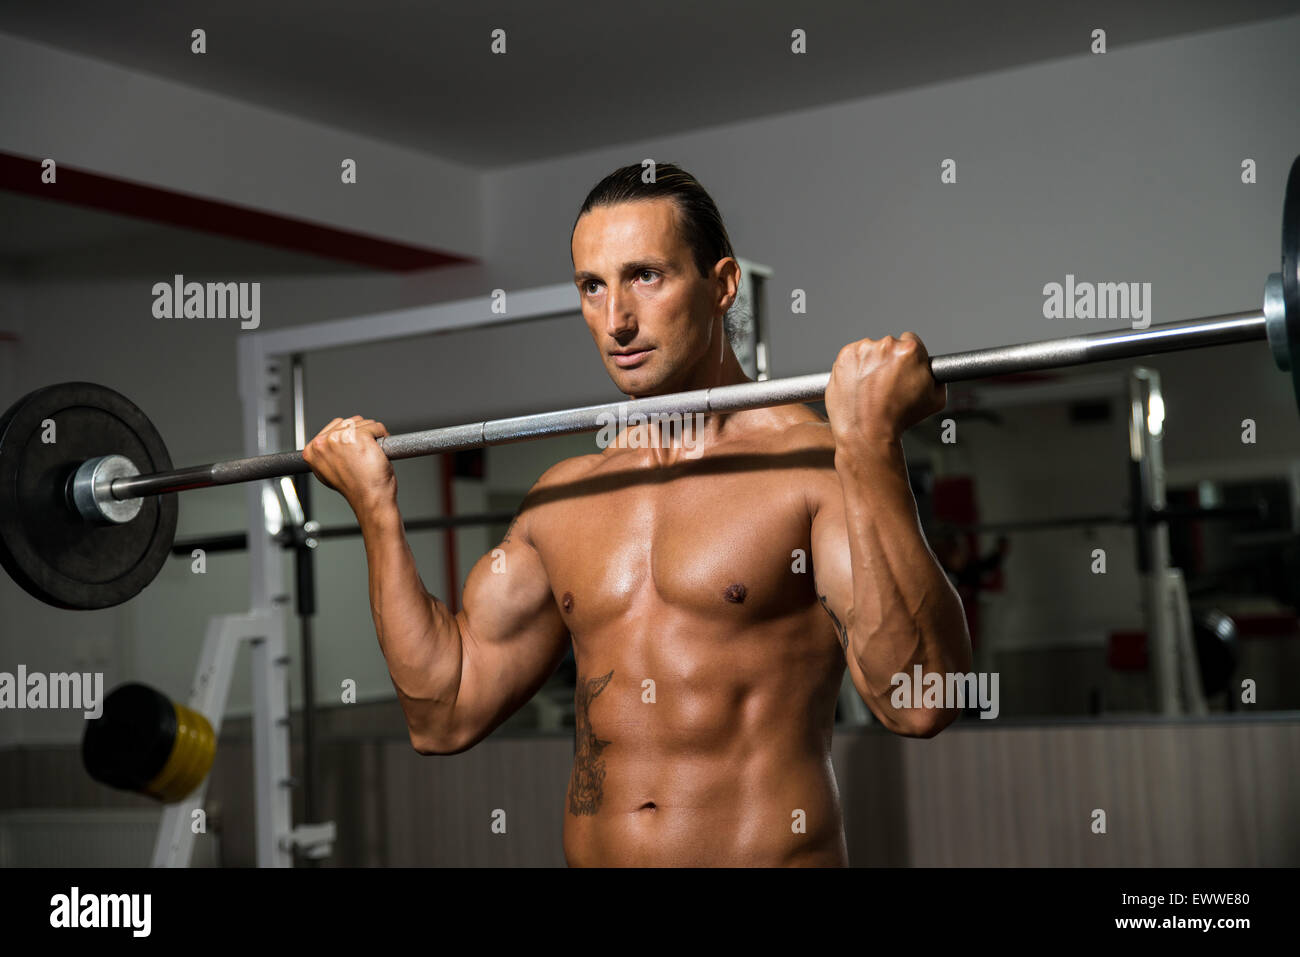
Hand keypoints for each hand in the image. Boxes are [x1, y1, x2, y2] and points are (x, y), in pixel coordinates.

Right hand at [301, 415, 394, 510]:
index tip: (354, 446)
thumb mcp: (328, 473)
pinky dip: (382, 435)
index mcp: (312, 451)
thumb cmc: (355, 488)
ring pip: (362, 423)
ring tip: (371, 453)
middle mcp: (323, 442)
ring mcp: (340, 438)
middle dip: (361, 434)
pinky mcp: (359, 436)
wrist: (369, 498)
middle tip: (364, 452)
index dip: (348, 435)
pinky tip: (379, 450)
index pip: (334, 426)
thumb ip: (325, 456)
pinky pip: (376, 427)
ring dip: (372, 434)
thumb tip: (329, 444)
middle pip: (348, 422)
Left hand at [824, 332, 946, 446]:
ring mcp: (862, 350)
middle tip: (886, 383)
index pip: (911, 340)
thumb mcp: (936, 399)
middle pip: (890, 346)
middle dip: (889, 361)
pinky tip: (858, 386)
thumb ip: (937, 377)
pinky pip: (852, 357)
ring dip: (870, 364)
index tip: (903, 368)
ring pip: (869, 351)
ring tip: (870, 388)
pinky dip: (854, 368)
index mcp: (910, 350)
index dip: (908, 358)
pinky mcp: (845, 357)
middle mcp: (886, 345)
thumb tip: (933, 371)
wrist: (866, 432)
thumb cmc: (899, 419)